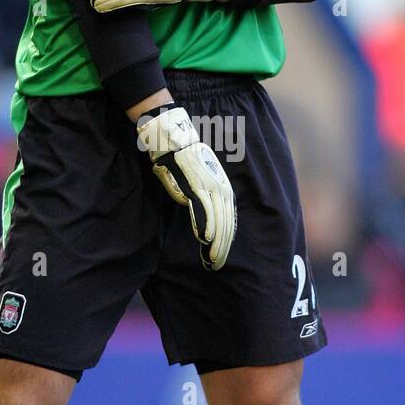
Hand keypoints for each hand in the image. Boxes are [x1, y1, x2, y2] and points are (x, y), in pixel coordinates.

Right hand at [137, 105, 236, 269]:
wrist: (175, 141)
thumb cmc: (184, 162)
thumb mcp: (198, 182)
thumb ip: (202, 200)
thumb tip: (202, 220)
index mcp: (223, 189)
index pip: (228, 220)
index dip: (225, 240)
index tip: (220, 255)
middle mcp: (221, 189)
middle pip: (226, 223)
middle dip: (222, 246)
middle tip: (217, 264)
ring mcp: (210, 187)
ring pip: (218, 220)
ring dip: (216, 242)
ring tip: (213, 259)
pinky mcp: (197, 186)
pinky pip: (204, 210)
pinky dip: (206, 225)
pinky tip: (206, 239)